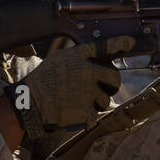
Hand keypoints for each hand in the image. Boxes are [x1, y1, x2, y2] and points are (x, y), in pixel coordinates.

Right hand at [15, 36, 134, 127]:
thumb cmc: (41, 81)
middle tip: (104, 88)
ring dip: (97, 102)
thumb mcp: (57, 60)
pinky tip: (75, 113)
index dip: (119, 43)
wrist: (29, 103)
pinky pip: (96, 114)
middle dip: (111, 84)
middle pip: (114, 78)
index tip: (129, 42)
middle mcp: (86, 71)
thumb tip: (93, 61)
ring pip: (105, 99)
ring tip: (80, 102)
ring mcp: (88, 91)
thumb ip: (76, 57)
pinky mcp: (87, 110)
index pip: (103, 46)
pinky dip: (88, 117)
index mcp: (77, 57)